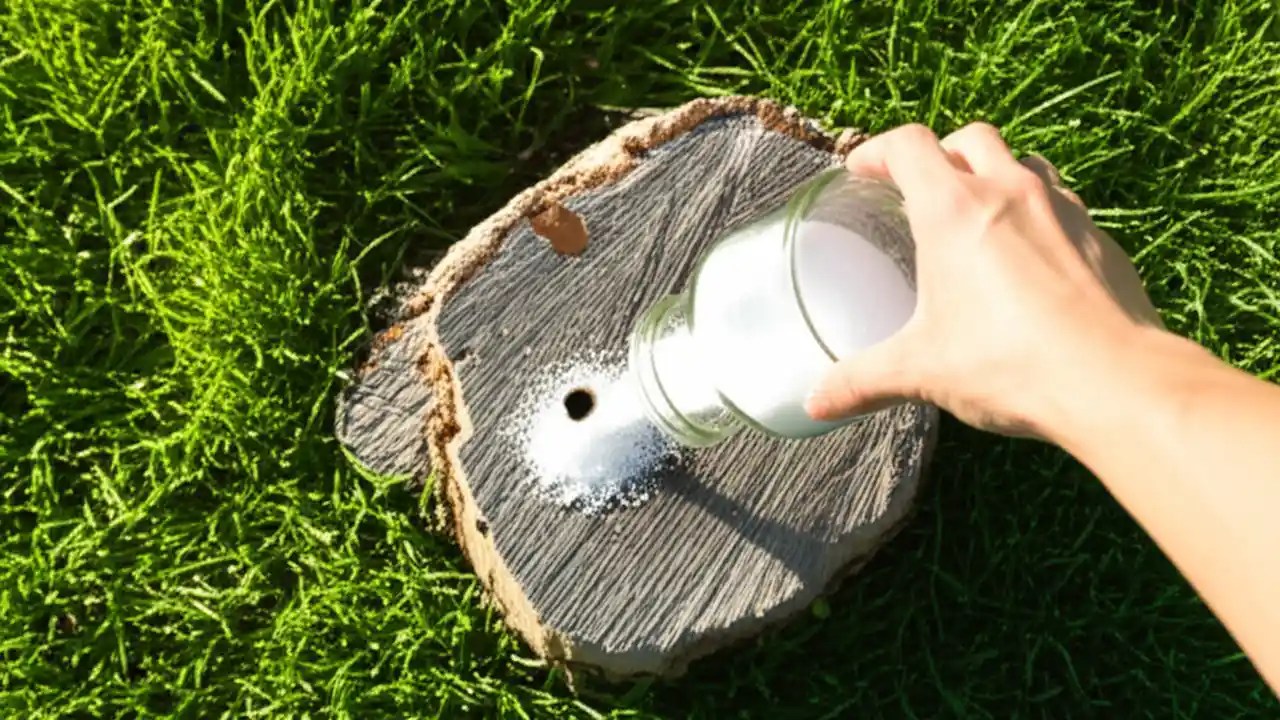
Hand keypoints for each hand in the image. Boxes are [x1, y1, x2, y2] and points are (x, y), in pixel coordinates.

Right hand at [805, 123, 1163, 437]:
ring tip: (979, 213)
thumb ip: (862, 381)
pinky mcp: (1101, 238)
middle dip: (939, 153)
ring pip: (1024, 162)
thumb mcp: (922, 371)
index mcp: (954, 210)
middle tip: (920, 188)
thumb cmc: (1010, 364)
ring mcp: (1063, 210)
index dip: (877, 151)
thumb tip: (816, 402)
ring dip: (995, 174)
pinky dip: (1038, 214)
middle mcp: (1010, 192)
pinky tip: (1030, 258)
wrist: (1113, 380)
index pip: (908, 146)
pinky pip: (1064, 205)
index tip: (862, 170)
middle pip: (969, 138)